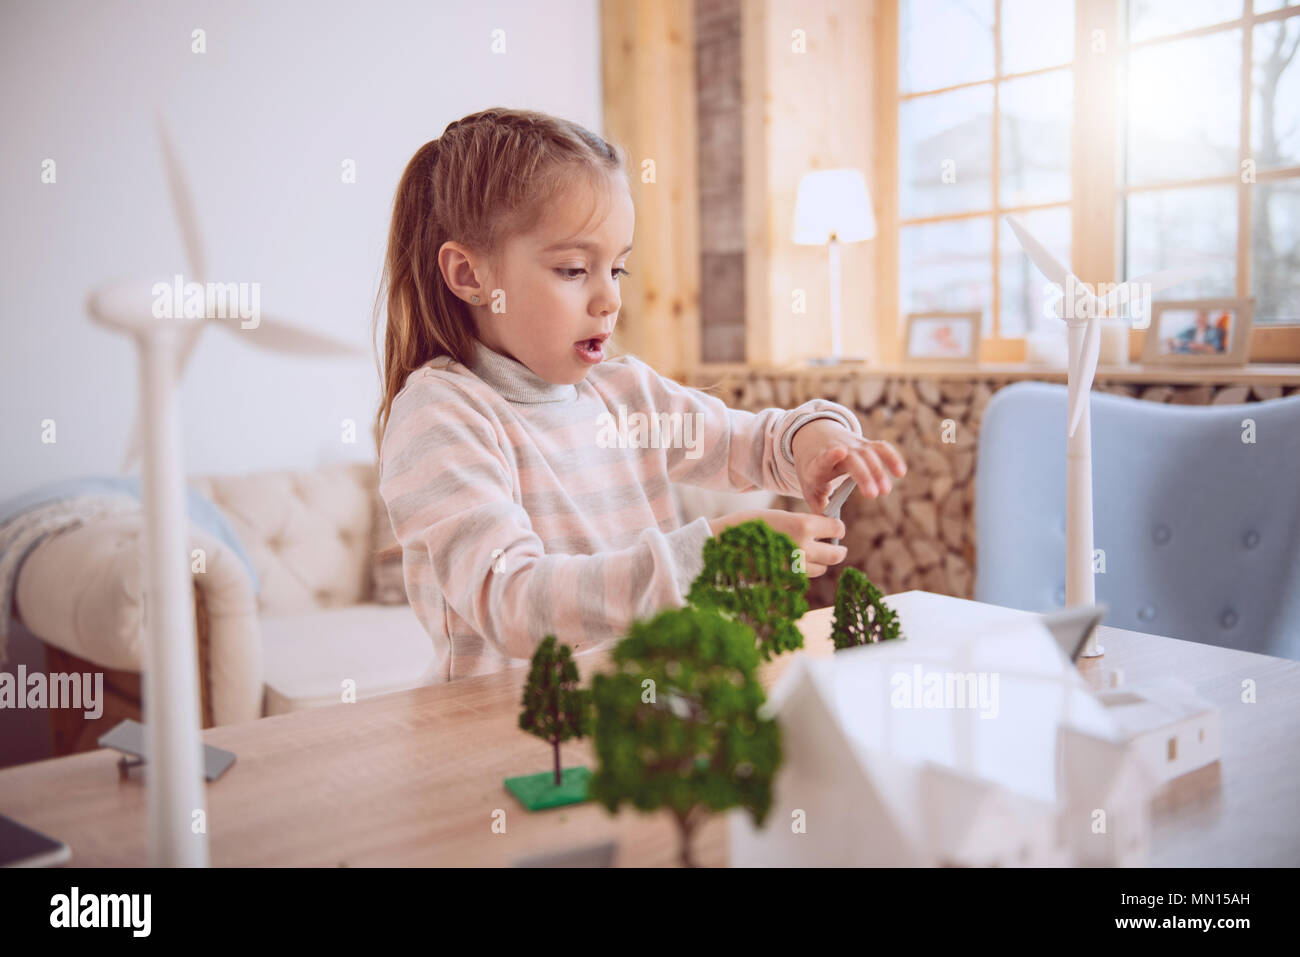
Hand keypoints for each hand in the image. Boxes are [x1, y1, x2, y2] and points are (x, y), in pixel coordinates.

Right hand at [707, 508, 846, 577]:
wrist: (721, 546)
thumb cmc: (747, 525)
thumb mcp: (778, 516)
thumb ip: (803, 523)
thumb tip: (824, 529)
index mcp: (803, 525)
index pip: (837, 528)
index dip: (836, 527)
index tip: (833, 528)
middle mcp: (804, 548)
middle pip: (836, 554)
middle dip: (836, 550)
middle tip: (834, 547)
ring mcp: (795, 568)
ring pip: (821, 569)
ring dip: (818, 562)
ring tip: (806, 554)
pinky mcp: (786, 582)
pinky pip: (803, 578)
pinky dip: (801, 572)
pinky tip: (788, 563)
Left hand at [791, 419, 906, 512]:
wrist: (815, 441)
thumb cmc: (814, 472)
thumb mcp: (809, 489)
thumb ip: (818, 508)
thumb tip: (831, 527)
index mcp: (818, 465)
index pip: (823, 459)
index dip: (830, 455)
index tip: (840, 452)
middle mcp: (837, 452)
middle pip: (852, 460)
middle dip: (863, 475)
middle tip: (873, 495)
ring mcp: (852, 446)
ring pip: (868, 454)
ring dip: (878, 472)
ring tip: (886, 490)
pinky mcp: (866, 444)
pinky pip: (881, 449)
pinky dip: (891, 458)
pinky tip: (900, 473)